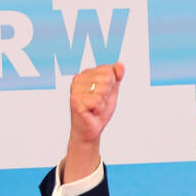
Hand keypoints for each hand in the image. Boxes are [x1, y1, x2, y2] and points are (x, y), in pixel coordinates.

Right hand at [63, 63, 123, 180]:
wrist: (90, 130)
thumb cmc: (98, 111)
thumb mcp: (111, 92)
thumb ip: (116, 77)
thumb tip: (120, 65)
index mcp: (86, 74)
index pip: (108, 69)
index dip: (111, 85)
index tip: (102, 95)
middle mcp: (78, 79)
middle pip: (107, 78)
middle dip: (108, 94)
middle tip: (99, 103)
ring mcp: (75, 89)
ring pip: (103, 89)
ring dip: (103, 103)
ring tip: (95, 108)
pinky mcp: (76, 100)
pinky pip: (98, 101)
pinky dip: (99, 109)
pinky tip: (91, 112)